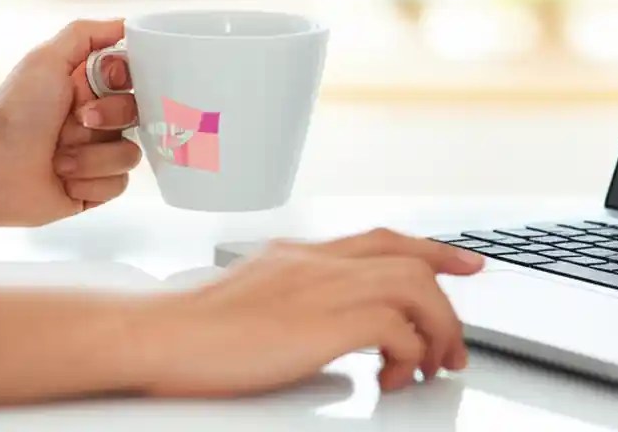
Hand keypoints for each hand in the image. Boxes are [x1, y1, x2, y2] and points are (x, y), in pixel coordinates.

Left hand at [0, 19, 141, 226]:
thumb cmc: (15, 113)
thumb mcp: (46, 58)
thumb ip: (86, 33)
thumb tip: (126, 24)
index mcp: (89, 90)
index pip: (135, 80)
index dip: (126, 83)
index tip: (106, 84)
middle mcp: (97, 122)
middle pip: (139, 116)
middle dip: (109, 119)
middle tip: (78, 120)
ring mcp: (98, 156)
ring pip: (132, 154)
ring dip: (93, 156)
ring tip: (59, 157)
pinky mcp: (96, 188)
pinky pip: (121, 183)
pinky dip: (90, 181)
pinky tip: (64, 179)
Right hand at [128, 229, 484, 396]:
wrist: (152, 336)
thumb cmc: (188, 331)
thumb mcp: (252, 299)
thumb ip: (294, 298)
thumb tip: (327, 324)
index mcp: (302, 254)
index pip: (384, 239)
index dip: (433, 250)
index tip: (465, 264)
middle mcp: (318, 262)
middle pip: (412, 263)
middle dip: (447, 305)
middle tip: (456, 347)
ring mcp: (321, 287)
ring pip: (415, 289)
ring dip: (436, 331)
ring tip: (432, 367)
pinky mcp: (321, 322)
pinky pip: (395, 328)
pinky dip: (407, 353)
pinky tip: (392, 377)